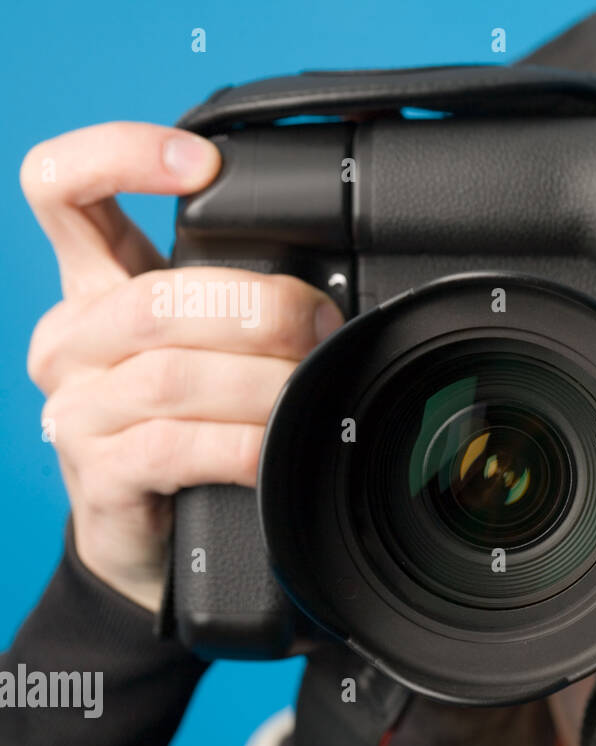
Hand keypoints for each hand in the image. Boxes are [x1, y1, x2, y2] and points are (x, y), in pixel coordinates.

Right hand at [21, 121, 343, 611]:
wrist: (150, 540)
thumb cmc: (187, 428)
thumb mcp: (205, 349)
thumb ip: (238, 306)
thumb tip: (332, 296)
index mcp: (96, 288)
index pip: (62, 190)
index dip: (120, 154)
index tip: (200, 165)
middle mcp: (72, 339)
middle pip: (158, 298)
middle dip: (263, 311)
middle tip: (321, 331)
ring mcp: (77, 410)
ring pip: (171, 375)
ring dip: (264, 384)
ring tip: (308, 394)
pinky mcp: (97, 474)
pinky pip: (173, 447)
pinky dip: (240, 445)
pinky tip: (271, 448)